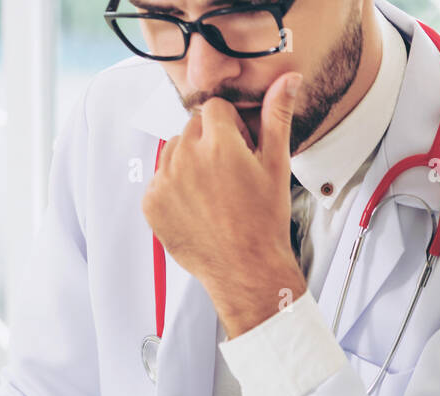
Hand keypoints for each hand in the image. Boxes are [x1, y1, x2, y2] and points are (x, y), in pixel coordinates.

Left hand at [141, 72, 307, 337]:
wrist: (245, 270)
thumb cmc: (264, 223)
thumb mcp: (275, 166)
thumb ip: (276, 117)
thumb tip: (288, 80)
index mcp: (218, 145)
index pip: (214, 110)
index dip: (230, 128)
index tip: (240, 150)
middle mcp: (186, 159)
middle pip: (191, 128)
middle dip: (209, 143)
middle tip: (229, 175)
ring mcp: (164, 183)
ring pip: (173, 152)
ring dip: (189, 163)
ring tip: (213, 192)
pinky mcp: (151, 204)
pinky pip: (159, 181)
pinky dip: (174, 189)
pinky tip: (197, 207)